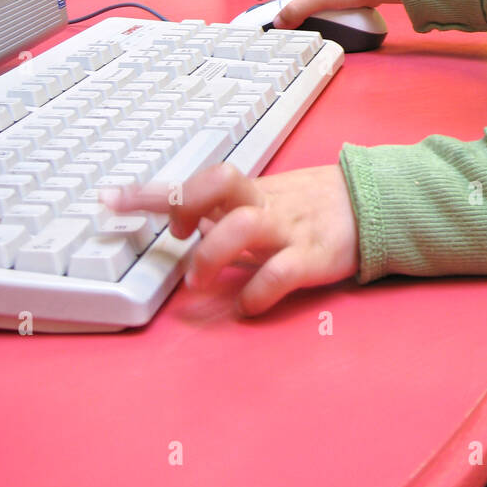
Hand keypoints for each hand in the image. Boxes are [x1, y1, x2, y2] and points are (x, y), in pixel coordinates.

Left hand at [101, 164, 358, 315]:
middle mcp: (267, 204)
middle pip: (221, 183)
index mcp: (253, 192)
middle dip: (187, 209)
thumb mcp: (268, 203)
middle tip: (177, 240)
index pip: (199, 180)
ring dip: (212, 254)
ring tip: (200, 282)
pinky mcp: (316, 256)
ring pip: (245, 224)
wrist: (377, 207)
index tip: (110, 200)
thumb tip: (186, 229)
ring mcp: (291, 228)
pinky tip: (247, 305)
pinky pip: (281, 272)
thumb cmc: (314, 209)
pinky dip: (257, 292)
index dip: (152, 192)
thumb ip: (227, 216)